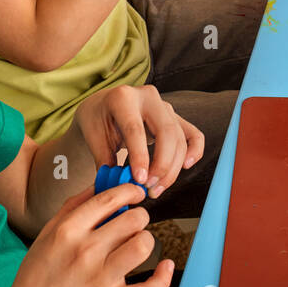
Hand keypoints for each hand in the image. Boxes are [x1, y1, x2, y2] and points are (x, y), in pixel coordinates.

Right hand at [6, 183, 173, 286]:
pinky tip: (166, 265)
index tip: (136, 193)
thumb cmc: (38, 274)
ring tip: (136, 244)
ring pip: (142, 246)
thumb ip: (74, 205)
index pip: (109, 199)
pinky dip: (163, 276)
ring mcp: (100, 279)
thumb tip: (101, 183)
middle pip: (133, 219)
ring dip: (145, 241)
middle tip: (132, 223)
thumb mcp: (47, 232)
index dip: (130, 191)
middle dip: (139, 216)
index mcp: (68, 231)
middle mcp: (85, 252)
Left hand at [76, 83, 204, 194]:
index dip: (139, 157)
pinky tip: (185, 166)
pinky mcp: (175, 117)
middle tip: (148, 188)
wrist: (103, 106)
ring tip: (155, 189)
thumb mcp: (93, 137)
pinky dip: (194, 151)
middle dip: (161, 165)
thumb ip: (106, 161)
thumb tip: (120, 187)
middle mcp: (148, 97)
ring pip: (179, 138)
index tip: (139, 180)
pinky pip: (193, 134)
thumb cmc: (97, 120)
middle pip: (166, 132)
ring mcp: (164, 106)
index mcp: (123, 98)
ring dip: (172, 168)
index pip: (136, 129)